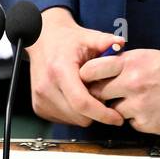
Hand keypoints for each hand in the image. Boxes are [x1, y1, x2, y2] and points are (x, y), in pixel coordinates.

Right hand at [25, 7, 126, 126]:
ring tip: (89, 94)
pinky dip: (74, 114)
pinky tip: (77, 97)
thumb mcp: (88, 37)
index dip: (102, 114)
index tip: (118, 118)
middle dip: (96, 113)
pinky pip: (63, 120)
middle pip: (79, 116)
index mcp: (60, 71)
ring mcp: (40, 99)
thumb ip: (105, 41)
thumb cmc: (67, 40)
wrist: (42, 40)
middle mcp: (46, 88)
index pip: (82, 102)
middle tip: (103, 96)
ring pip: (73, 121)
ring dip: (85, 114)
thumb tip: (121, 43)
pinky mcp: (38, 107)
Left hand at [81, 49, 159, 134]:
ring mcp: (137, 105)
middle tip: (108, 93)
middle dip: (100, 94)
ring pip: (112, 110)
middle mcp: (131, 83)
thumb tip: (102, 68)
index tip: (88, 79)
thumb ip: (125, 62)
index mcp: (131, 62)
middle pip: (96, 93)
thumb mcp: (149, 57)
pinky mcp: (145, 124)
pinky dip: (136, 118)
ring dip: (119, 107)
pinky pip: (130, 122)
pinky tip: (151, 110)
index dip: (87, 76)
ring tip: (139, 100)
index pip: (91, 70)